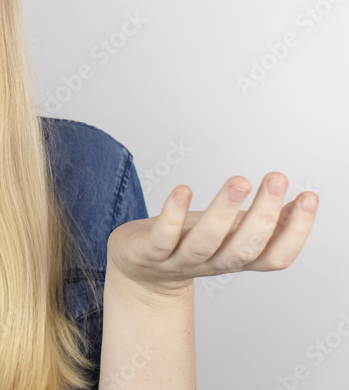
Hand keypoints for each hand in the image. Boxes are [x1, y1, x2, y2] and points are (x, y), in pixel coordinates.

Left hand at [106, 171, 318, 295]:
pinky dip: (172, 214)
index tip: (310, 197)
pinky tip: (182, 190)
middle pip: (243, 248)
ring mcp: (179, 261)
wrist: (139, 269)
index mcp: (237, 259)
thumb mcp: (228, 233)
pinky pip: (163, 237)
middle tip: (276, 179)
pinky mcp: (149, 253)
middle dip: (263, 214)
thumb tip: (303, 202)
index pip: (275, 256)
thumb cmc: (188, 242)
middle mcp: (213, 264)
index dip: (295, 232)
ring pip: (205, 242)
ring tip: (239, 181)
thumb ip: (262, 223)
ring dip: (223, 212)